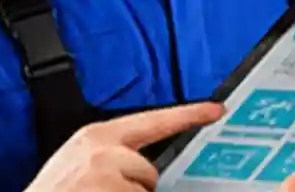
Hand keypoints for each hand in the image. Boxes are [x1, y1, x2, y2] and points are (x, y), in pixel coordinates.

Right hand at [25, 102, 223, 190]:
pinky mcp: (113, 191)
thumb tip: (141, 168)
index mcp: (96, 136)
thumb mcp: (76, 165)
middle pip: (148, 171)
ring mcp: (109, 174)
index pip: (153, 120)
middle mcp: (105, 150)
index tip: (217, 110)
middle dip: (135, 189)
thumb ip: (109, 157)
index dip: (189, 115)